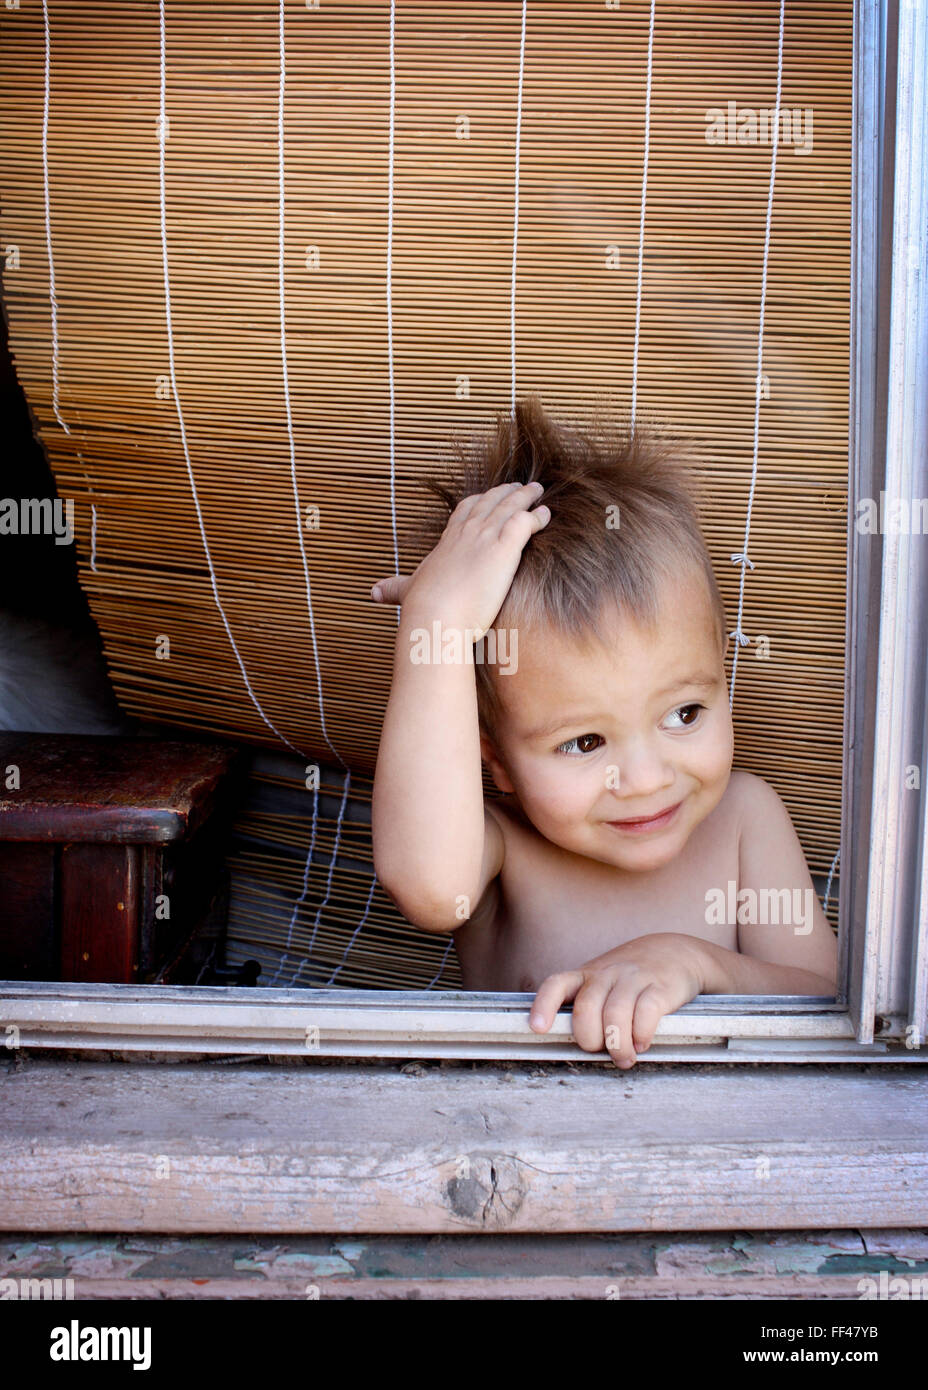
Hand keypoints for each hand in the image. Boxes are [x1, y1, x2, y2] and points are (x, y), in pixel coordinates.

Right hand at [370, 481, 549, 631]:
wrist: (435, 615)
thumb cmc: (423, 608)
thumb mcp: (408, 592)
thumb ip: (394, 589)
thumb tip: (373, 593)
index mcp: (447, 542)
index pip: (463, 513)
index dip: (478, 503)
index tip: (487, 496)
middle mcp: (466, 534)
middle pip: (488, 503)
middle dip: (504, 492)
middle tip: (519, 486)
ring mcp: (485, 538)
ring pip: (508, 506)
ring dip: (524, 497)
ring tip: (536, 491)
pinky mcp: (504, 548)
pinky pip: (524, 523)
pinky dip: (536, 516)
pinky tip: (546, 514)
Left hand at [528, 933, 709, 1068]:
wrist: (676, 953)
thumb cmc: (631, 976)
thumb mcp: (603, 981)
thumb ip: (587, 1005)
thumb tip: (574, 1045)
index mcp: (586, 974)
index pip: (556, 984)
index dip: (544, 1006)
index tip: (538, 1028)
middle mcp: (606, 974)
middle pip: (586, 1008)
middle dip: (589, 1039)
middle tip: (601, 1051)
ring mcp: (633, 978)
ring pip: (614, 1014)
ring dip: (617, 1045)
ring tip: (624, 1057)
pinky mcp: (659, 988)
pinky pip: (645, 1013)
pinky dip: (640, 1035)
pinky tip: (642, 1043)